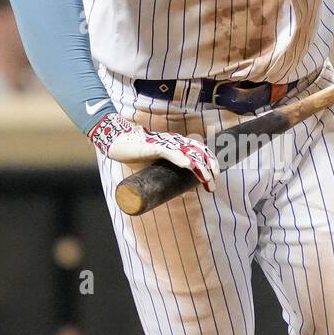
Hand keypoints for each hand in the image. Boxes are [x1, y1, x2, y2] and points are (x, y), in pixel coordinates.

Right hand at [89, 111, 219, 191]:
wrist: (119, 144)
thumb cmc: (139, 156)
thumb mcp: (159, 168)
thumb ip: (171, 176)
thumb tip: (184, 193)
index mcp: (178, 145)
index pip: (200, 151)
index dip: (210, 162)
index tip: (214, 178)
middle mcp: (175, 141)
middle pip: (198, 151)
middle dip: (209, 167)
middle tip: (212, 183)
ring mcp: (165, 142)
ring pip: (187, 152)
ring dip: (198, 166)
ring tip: (205, 177)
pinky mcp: (153, 145)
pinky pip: (169, 151)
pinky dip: (179, 157)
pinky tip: (187, 165)